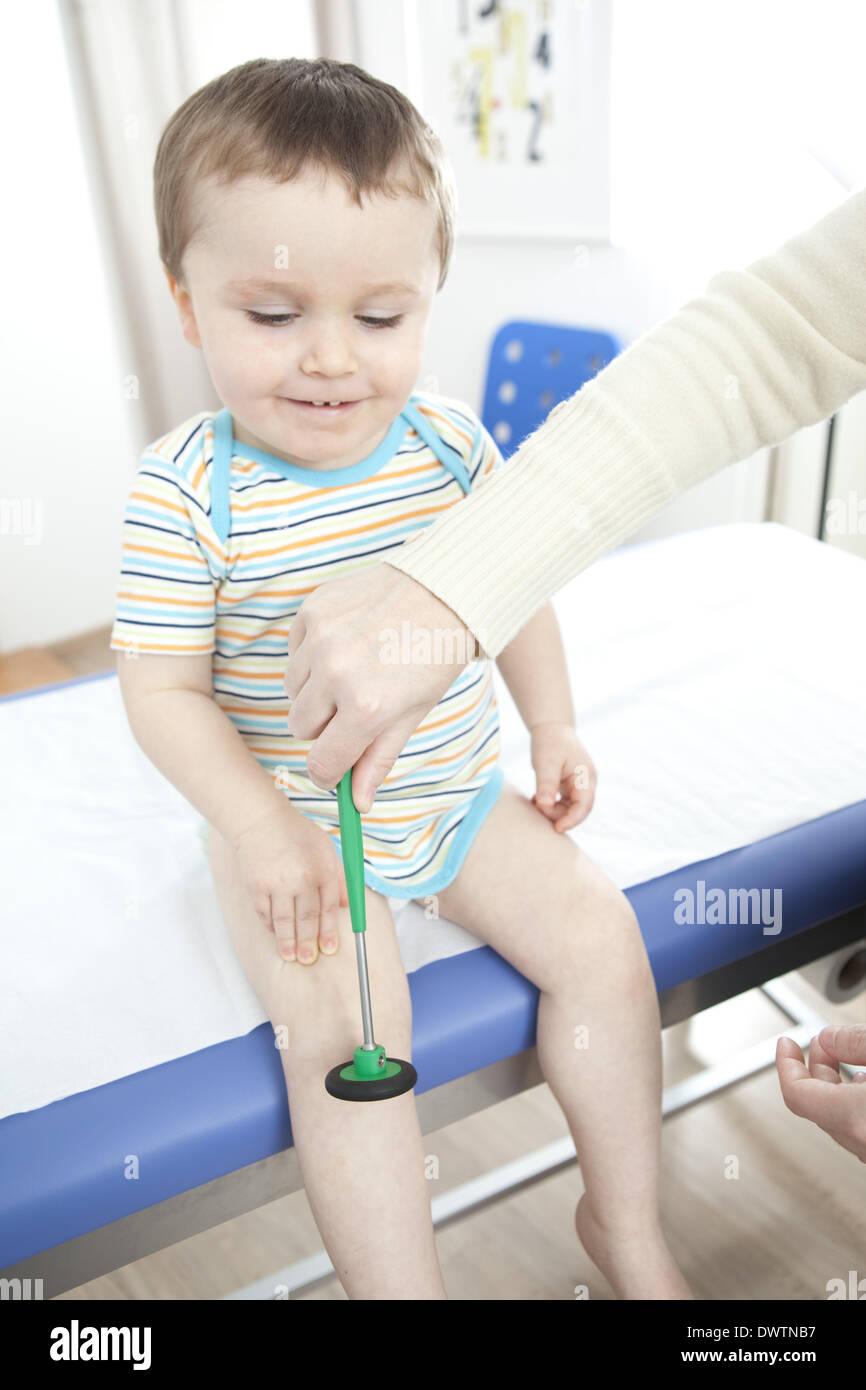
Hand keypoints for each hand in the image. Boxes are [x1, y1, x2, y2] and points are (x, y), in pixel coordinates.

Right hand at [232, 805, 348, 965]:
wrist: (261, 820)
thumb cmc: (298, 835)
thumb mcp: (326, 849)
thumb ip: (338, 877)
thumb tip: (349, 905)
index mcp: (322, 869)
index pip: (329, 908)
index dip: (329, 931)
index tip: (330, 949)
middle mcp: (301, 878)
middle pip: (307, 919)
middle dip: (309, 943)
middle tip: (310, 959)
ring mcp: (276, 884)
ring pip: (284, 921)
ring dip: (288, 942)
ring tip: (291, 956)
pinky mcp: (256, 886)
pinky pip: (265, 914)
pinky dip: (271, 927)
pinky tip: (276, 934)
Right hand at [284, 563, 477, 811]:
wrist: (443, 590)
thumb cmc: (434, 657)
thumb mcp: (412, 714)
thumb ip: (378, 760)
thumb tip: (358, 806)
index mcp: (367, 708)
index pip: (322, 763)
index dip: (327, 773)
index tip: (334, 771)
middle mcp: (336, 674)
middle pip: (300, 728)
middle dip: (323, 728)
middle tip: (354, 710)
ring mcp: (320, 640)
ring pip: (292, 691)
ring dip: (315, 691)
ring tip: (354, 672)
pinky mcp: (311, 611)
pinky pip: (293, 652)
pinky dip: (312, 656)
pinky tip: (346, 644)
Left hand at [529, 721, 596, 831]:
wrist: (551, 728)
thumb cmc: (550, 742)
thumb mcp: (546, 763)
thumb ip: (546, 784)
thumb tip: (544, 805)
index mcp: (586, 777)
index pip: (585, 805)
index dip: (572, 820)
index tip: (556, 828)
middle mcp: (586, 783)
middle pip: (578, 810)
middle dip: (558, 815)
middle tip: (538, 807)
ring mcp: (579, 785)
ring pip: (569, 808)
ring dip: (553, 811)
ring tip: (535, 803)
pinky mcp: (570, 786)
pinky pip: (563, 803)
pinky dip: (551, 805)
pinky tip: (537, 800)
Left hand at [776, 1025, 865, 1161]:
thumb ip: (856, 1043)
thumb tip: (830, 1038)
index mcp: (854, 1118)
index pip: (795, 1093)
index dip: (785, 1064)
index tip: (785, 1045)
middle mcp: (862, 1143)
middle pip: (816, 1104)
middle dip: (814, 1067)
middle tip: (822, 1043)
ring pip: (839, 1118)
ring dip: (835, 1086)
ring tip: (844, 1058)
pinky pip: (858, 1127)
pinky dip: (853, 1103)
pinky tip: (865, 1087)